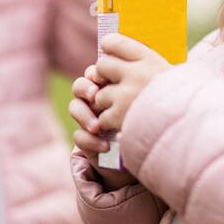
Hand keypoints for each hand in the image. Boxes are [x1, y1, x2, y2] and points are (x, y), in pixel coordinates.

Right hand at [68, 68, 137, 188]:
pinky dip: (90, 140)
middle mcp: (95, 99)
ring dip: (84, 116)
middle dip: (84, 88)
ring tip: (97, 127)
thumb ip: (139, 88)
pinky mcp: (86, 139)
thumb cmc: (149, 120)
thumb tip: (134, 76)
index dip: (95, 72)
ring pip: (74, 107)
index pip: (95, 72)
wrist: (146, 152)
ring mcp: (89, 118)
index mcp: (109, 85)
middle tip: (94, 94)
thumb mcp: (146, 103)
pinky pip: (78, 136)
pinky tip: (106, 146)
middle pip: (80, 85)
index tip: (102, 77)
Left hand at [92, 33, 171, 134]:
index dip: (109, 47)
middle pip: (102, 66)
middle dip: (103, 76)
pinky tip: (124, 124)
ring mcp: (126, 96)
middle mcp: (136, 74)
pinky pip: (103, 117)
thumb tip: (114, 61)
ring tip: (123, 109)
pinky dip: (110, 123)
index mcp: (150, 59)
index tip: (110, 55)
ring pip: (100, 95)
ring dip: (107, 103)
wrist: (191, 125)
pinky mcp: (119, 117)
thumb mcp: (171, 75)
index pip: (116, 42)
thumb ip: (146, 65)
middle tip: (113, 85)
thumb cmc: (181, 100)